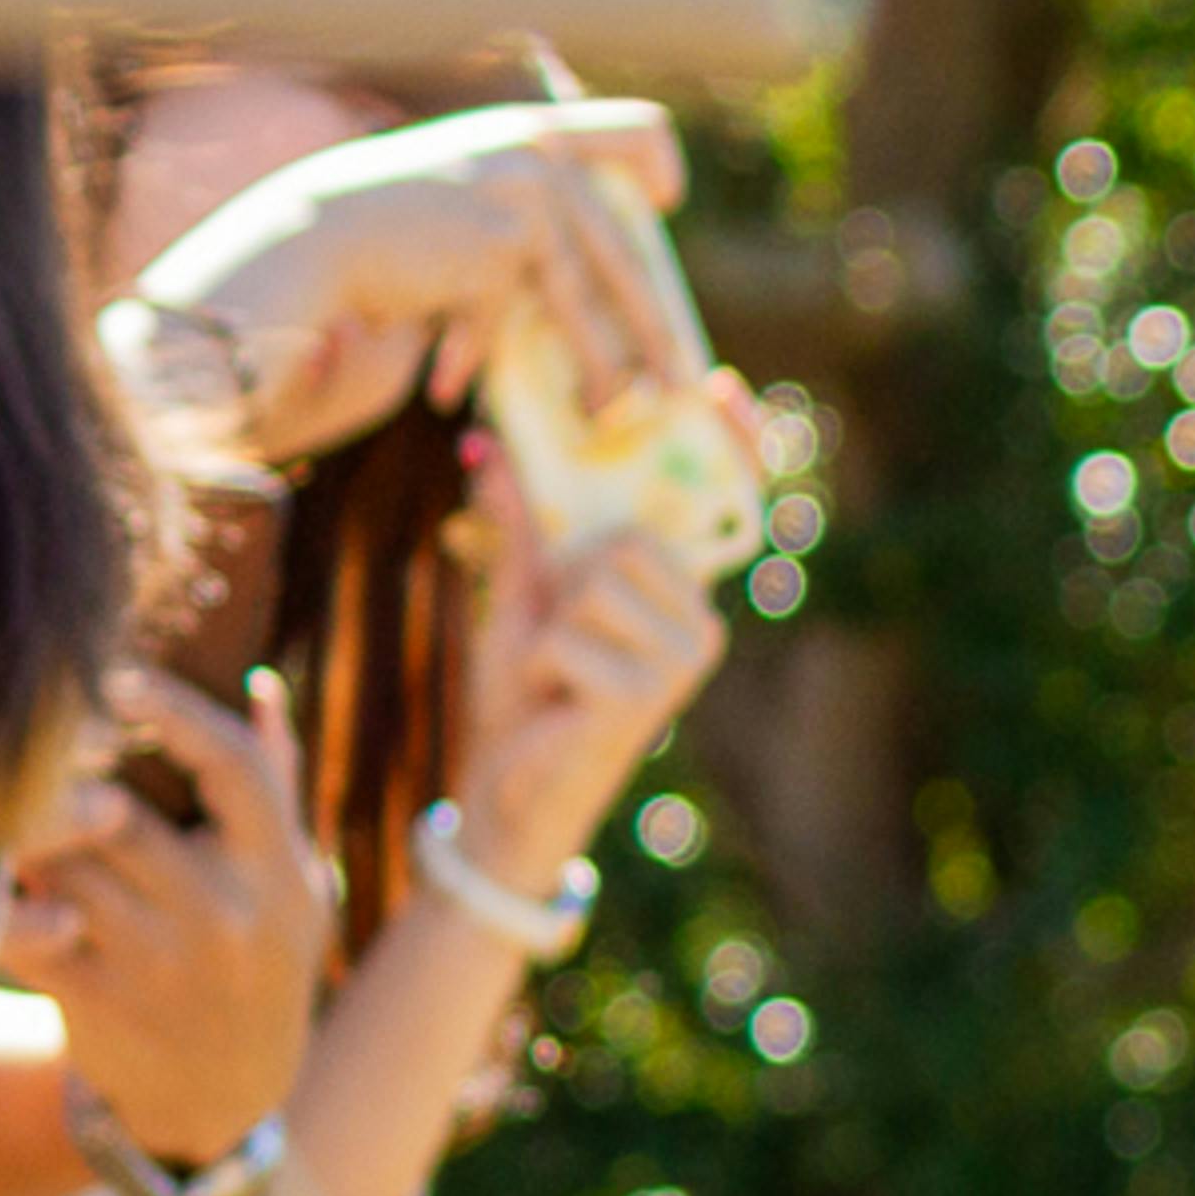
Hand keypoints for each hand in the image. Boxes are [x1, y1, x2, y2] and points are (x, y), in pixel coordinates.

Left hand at [0, 670, 335, 1166]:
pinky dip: (4, 898)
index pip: (233, 768)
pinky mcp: (97, 1000)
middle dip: (65, 778)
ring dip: (27, 835)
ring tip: (16, 821)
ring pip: (59, 863)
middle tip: (31, 751)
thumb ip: (277, 789)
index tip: (119, 678)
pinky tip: (7, 885)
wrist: (224, 1101)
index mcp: (279, 875)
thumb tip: (261, 688)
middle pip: (116, 812)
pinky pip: (23, 925)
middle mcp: (225, 917)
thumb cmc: (253, 966)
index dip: (172, 711)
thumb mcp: (293, 889)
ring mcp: (159, 964)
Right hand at [111, 104, 693, 477]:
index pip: (637, 131)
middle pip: (626, 249)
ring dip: (598, 367)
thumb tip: (597, 287)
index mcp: (529, 133)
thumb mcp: (463, 207)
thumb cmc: (379, 235)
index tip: (665, 206)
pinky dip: (479, 359)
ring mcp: (520, 197)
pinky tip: (448, 387)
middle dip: (652, 324)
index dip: (660, 170)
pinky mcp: (498, 246)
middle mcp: (535, 154)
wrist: (302, 242)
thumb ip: (523, 220)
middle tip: (674, 377)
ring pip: (585, 299)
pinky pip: (514, 322)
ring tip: (605, 410)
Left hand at [444, 484, 739, 892]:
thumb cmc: (526, 696)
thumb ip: (517, 527)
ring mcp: (681, 668)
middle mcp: (703, 633)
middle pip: (617, 544)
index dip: (664, 483)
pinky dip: (536, 665)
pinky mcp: (643, 700)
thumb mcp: (521, 598)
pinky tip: (555, 703)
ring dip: (544, 629)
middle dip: (560, 587)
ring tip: (555, 673)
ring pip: (588, 587)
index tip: (708, 403)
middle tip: (558, 640)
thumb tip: (486, 447)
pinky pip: (562, 637)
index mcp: (688, 603)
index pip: (655, 523)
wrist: (510, 792)